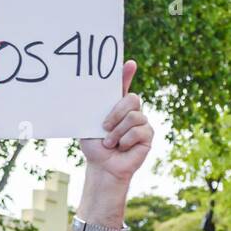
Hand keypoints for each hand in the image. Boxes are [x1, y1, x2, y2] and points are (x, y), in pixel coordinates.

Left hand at [79, 61, 152, 185]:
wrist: (102, 166)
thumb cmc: (94, 146)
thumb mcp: (90, 125)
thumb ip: (94, 111)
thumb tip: (82, 95)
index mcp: (116, 105)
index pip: (123, 86)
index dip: (127, 74)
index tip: (129, 64)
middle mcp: (131, 111)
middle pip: (132, 99)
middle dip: (116, 113)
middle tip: (104, 127)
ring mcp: (141, 122)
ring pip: (134, 116)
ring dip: (117, 132)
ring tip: (110, 143)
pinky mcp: (148, 135)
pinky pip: (139, 131)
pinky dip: (125, 141)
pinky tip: (121, 148)